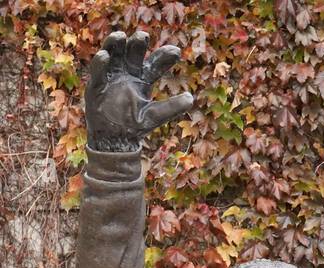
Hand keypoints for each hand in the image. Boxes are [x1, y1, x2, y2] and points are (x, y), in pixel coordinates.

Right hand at [85, 31, 192, 151]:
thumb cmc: (135, 125)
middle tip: (144, 35)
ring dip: (115, 45)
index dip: (164, 57)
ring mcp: (111, 78)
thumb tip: (191, 98)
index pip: (154, 64)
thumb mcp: (156, 115)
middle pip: (132, 54)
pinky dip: (100, 64)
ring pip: (112, 56)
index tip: (176, 51)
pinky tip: (105, 56)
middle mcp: (127, 74)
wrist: (115, 139)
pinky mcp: (96, 86)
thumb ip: (171, 107)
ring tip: (121, 35)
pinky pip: (98, 73)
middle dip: (137, 44)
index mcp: (142, 79)